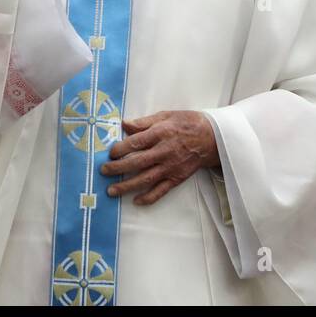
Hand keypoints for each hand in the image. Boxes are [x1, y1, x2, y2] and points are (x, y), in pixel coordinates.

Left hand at [101, 110, 219, 205]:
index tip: (110, 153)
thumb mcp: (166, 115)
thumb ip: (144, 122)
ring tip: (111, 190)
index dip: (121, 149)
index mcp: (161, 133)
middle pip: (137, 162)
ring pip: (146, 179)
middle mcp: (165, 151)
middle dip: (118, 168)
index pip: (136, 143)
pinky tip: (136, 201)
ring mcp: (171, 167)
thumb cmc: (187, 123)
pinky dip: (149, 197)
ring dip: (127, 186)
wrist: (212, 138)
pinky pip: (161, 190)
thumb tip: (124, 124)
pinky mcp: (177, 178)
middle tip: (103, 171)